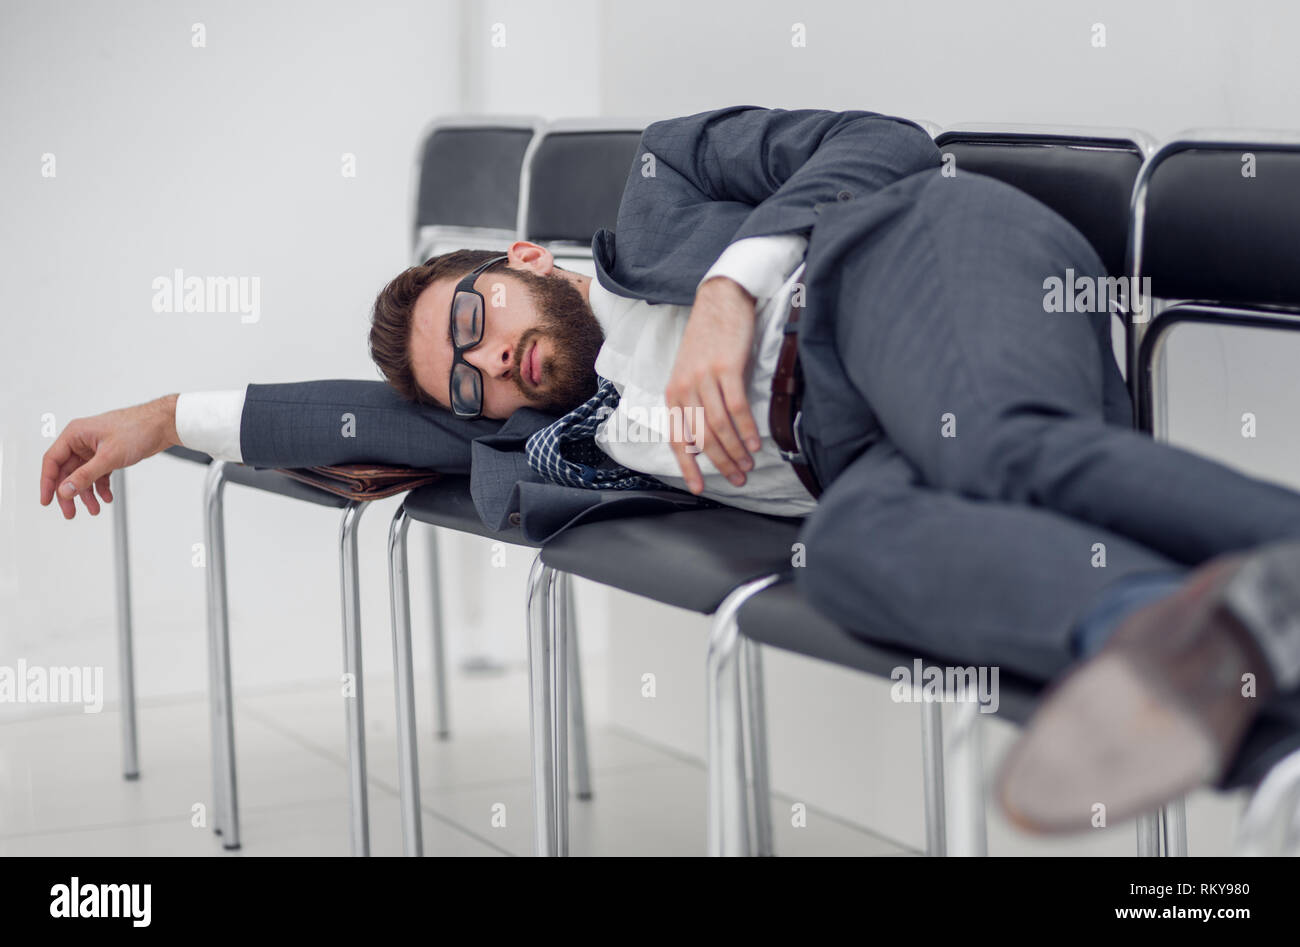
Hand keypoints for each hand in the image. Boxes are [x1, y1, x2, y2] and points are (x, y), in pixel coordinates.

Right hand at [39, 394, 180, 518]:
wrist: (163, 425)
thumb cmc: (137, 429)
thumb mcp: (108, 457)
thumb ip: (85, 475)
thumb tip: (65, 490)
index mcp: (75, 434)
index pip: (52, 461)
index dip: (47, 482)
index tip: (47, 501)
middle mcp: (81, 440)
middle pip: (67, 471)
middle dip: (70, 493)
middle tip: (71, 512)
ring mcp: (94, 448)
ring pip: (83, 475)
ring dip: (87, 493)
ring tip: (95, 509)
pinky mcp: (107, 454)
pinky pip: (98, 474)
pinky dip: (101, 487)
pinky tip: (107, 497)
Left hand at [665, 277, 760, 493]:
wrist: (720, 299)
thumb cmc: (710, 339)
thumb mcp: (692, 372)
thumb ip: (695, 403)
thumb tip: (707, 438)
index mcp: (673, 392)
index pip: (678, 438)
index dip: (687, 466)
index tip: (699, 488)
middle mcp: (684, 387)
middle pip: (702, 437)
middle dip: (720, 463)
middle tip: (738, 479)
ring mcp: (704, 377)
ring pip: (719, 426)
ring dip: (735, 450)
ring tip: (749, 465)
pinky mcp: (726, 368)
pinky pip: (736, 407)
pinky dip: (746, 429)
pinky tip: (756, 443)